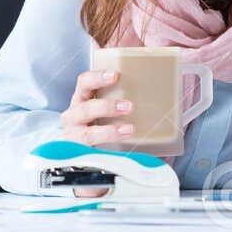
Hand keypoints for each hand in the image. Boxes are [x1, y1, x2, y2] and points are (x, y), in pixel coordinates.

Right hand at [61, 69, 136, 196]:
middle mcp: (73, 116)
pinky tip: (119, 154)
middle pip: (84, 108)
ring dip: (109, 131)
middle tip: (129, 106)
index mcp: (81, 99)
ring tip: (129, 130)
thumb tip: (158, 84)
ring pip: (87, 134)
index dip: (98, 77)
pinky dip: (105, 154)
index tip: (115, 75)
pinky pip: (90, 155)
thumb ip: (123, 97)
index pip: (84, 82)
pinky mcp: (77, 156)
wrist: (80, 154)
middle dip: (107, 107)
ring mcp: (73, 137)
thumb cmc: (97, 123)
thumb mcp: (104, 108)